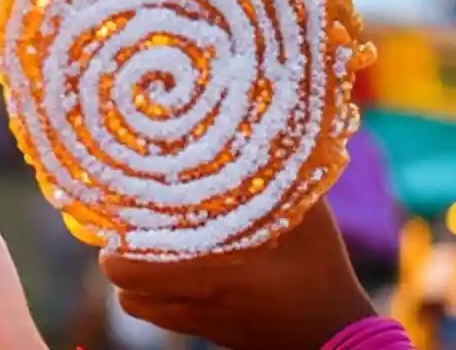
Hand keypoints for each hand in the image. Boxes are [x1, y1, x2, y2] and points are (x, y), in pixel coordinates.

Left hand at [101, 200, 375, 349]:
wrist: (339, 335)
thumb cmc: (322, 271)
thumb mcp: (306, 218)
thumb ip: (280, 179)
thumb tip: (260, 127)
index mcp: (211, 277)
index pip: (130, 272)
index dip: (116, 247)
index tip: (123, 217)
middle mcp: (198, 305)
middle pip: (126, 293)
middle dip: (120, 261)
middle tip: (132, 229)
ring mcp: (202, 324)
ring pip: (139, 309)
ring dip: (137, 282)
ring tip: (149, 247)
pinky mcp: (211, 333)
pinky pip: (164, 317)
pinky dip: (158, 296)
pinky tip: (179, 267)